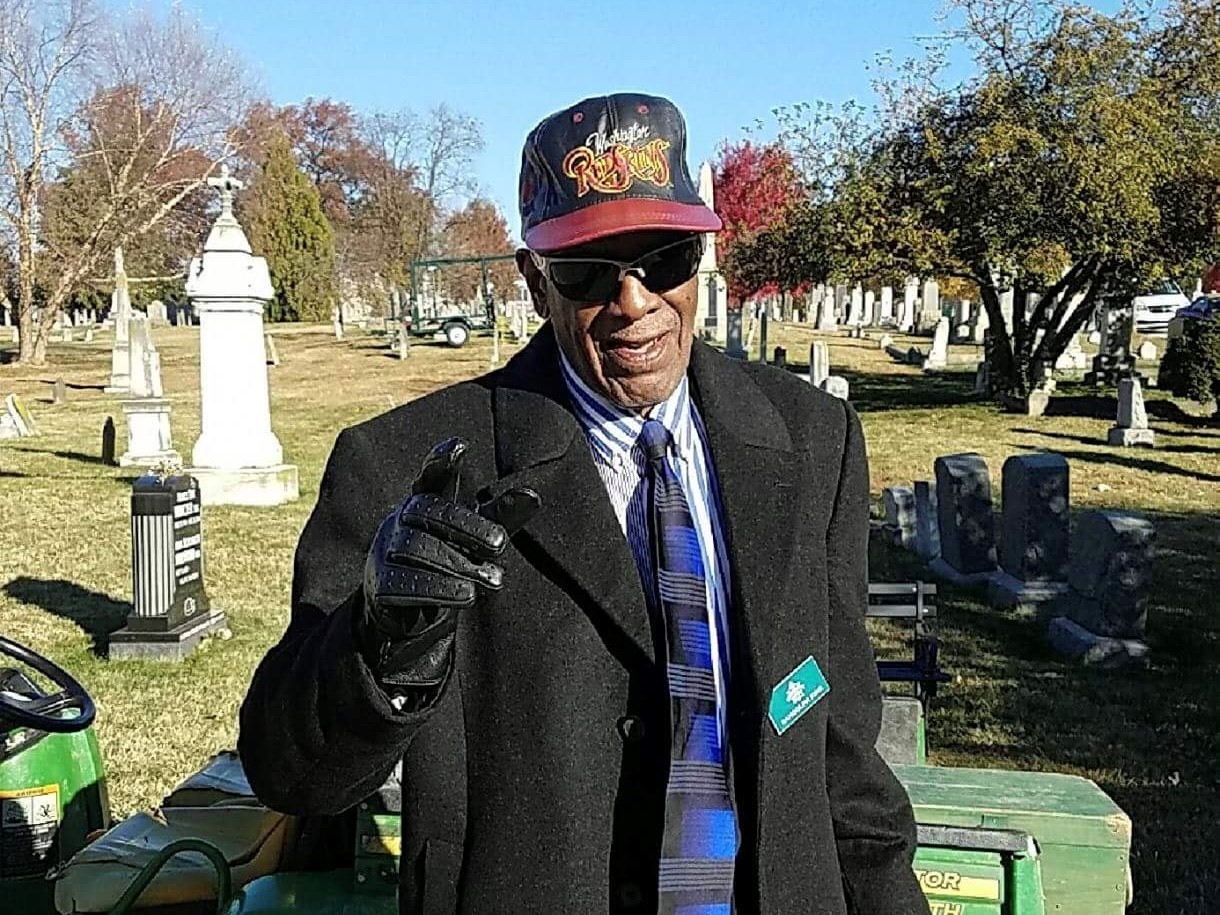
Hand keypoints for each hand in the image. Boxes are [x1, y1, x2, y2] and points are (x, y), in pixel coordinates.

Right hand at [359, 437, 539, 692]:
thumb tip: (533, 495)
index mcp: (425, 500)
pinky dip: (437, 589)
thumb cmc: (448, 557)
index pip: (430, 476)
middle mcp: (401, 520)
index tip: (459, 446)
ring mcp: (385, 551)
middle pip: (427, 511)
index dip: (440, 461)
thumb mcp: (477, 535)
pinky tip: (467, 596)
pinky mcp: (380, 586)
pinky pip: (402, 583)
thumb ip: (503, 515)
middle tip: (500, 544)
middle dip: (465, 526)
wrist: (405, 610)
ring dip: (457, 563)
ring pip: (414, 548)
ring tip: (494, 579)